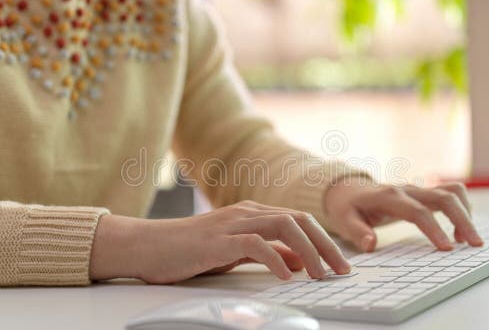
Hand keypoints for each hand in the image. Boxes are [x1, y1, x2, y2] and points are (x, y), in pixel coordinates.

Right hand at [89, 201, 350, 283]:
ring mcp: (232, 223)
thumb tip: (299, 261)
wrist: (147, 246)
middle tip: (341, 271)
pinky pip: (255, 244)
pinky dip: (276, 259)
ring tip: (320, 274)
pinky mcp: (218, 239)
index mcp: (253, 214)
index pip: (300, 221)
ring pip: (284, 227)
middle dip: (325, 245)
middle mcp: (247, 212)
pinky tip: (286, 276)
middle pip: (299, 221)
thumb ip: (267, 252)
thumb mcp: (235, 252)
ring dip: (308, 252)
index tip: (340, 265)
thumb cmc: (188, 250)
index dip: (324, 241)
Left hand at [323, 177, 483, 251]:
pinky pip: (452, 193)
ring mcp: (419, 189)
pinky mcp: (425, 192)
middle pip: (444, 197)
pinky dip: (463, 209)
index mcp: (389, 196)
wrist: (349, 190)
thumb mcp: (344, 220)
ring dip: (466, 213)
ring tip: (468, 240)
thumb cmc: (347, 208)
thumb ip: (357, 232)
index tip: (447, 248)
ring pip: (452, 192)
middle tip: (474, 244)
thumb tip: (370, 244)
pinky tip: (459, 232)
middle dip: (462, 219)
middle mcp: (408, 189)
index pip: (417, 211)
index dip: (434, 228)